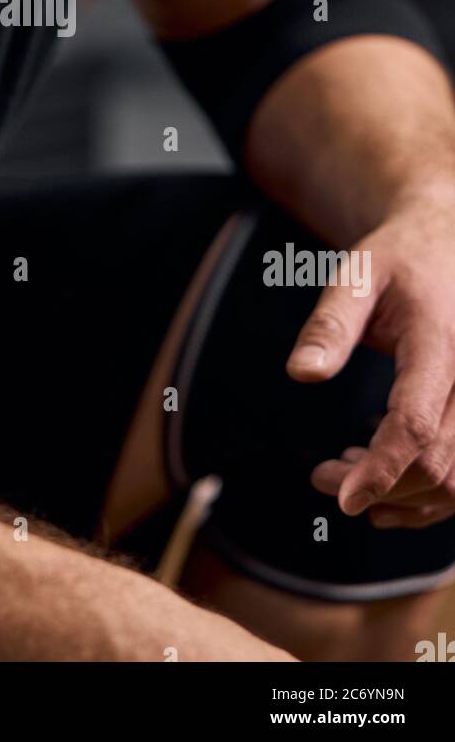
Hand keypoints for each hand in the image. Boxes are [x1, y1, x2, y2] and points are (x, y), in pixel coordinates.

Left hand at [285, 193, 454, 528]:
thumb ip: (330, 325)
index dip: (380, 469)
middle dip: (376, 485)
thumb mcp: (357, 274)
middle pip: (435, 463)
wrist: (444, 242)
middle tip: (321, 475)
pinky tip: (385, 482)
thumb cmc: (400, 258)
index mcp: (440, 342)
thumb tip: (301, 374)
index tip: (342, 497)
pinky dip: (428, 496)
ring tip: (347, 475)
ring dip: (403, 498)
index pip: (416, 424)